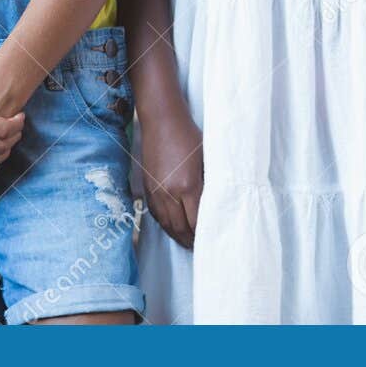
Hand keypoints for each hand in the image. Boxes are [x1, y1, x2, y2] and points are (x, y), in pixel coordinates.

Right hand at [139, 101, 202, 249]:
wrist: (162, 119)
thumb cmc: (189, 135)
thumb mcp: (207, 158)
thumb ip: (211, 183)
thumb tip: (218, 202)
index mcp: (188, 185)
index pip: (197, 221)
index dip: (204, 234)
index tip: (213, 239)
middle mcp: (170, 192)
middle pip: (181, 228)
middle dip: (191, 241)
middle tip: (201, 247)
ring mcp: (156, 191)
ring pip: (167, 224)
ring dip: (178, 236)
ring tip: (188, 243)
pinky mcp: (147, 187)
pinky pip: (156, 215)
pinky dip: (165, 225)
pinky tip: (173, 228)